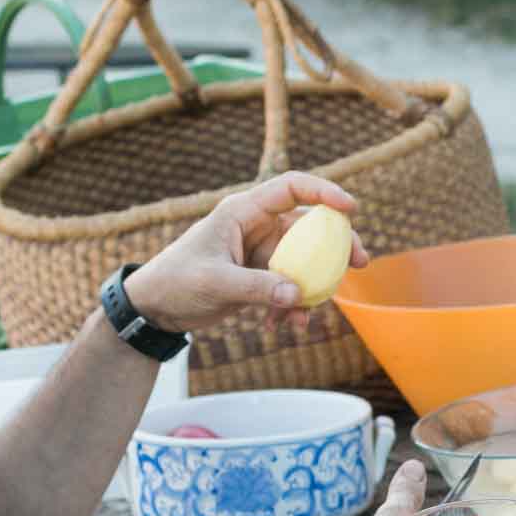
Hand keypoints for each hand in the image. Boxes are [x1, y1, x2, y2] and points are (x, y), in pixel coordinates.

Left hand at [120, 172, 370, 332]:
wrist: (155, 309)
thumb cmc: (174, 282)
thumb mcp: (214, 282)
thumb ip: (256, 287)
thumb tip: (298, 295)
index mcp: (243, 212)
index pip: (291, 188)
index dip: (324, 192)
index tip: (350, 208)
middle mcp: (257, 227)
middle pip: (310, 226)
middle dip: (337, 245)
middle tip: (360, 262)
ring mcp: (261, 253)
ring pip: (304, 261)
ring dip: (314, 286)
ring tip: (310, 314)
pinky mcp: (260, 277)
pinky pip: (290, 286)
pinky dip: (293, 306)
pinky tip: (283, 327)